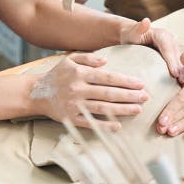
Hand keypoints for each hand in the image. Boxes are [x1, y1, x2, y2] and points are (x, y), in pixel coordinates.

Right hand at [30, 52, 147, 129]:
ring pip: (102, 108)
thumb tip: (106, 60)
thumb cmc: (57, 75)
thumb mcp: (70, 59)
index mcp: (80, 73)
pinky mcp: (70, 119)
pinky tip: (118, 126)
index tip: (141, 83)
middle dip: (129, 96)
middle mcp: (77, 89)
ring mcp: (74, 105)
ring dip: (122, 110)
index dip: (126, 81)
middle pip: (108, 93)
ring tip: (138, 109)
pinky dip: (105, 125)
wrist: (36, 93)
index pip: (107, 77)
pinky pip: (90, 123)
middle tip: (146, 97)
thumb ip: (88, 57)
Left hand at [120, 18, 183, 84]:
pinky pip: (182, 66)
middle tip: (183, 83)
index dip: (172, 61)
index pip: (168, 48)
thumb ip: (138, 28)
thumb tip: (146, 20)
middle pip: (177, 56)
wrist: (132, 37)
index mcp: (162, 35)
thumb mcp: (132, 32)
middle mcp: (171, 41)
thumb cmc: (130, 36)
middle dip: (181, 70)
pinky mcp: (175, 56)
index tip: (174, 74)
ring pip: (182, 62)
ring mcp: (174, 49)